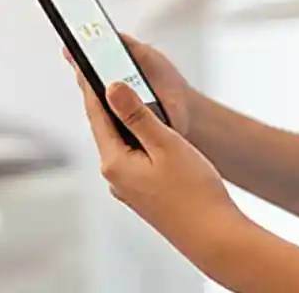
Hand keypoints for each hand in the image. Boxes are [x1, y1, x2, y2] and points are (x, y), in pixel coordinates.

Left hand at [66, 51, 244, 250]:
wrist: (214, 236)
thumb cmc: (194, 192)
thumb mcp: (166, 144)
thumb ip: (137, 114)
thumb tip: (111, 88)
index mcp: (115, 163)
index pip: (97, 115)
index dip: (91, 86)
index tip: (84, 63)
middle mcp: (116, 177)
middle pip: (106, 129)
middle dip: (105, 100)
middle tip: (100, 70)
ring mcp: (129, 188)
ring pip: (121, 143)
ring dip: (123, 118)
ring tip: (124, 91)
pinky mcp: (144, 194)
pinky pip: (134, 157)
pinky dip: (137, 137)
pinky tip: (148, 128)